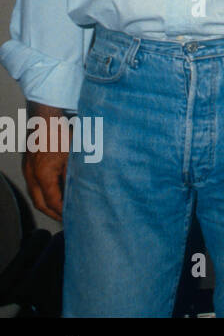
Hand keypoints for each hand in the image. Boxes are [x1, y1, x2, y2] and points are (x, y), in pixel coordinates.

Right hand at [22, 102, 69, 220]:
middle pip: (40, 203)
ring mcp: (27, 169)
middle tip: (67, 219)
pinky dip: (44, 192)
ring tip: (62, 208)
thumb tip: (83, 190)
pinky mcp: (28, 164)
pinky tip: (56, 191)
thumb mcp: (74, 155)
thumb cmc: (61, 133)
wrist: (45, 116)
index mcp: (43, 175)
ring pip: (36, 194)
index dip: (63, 212)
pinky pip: (34, 184)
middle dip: (53, 213)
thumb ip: (76, 174)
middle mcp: (31, 175)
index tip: (73, 218)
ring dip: (48, 203)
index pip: (53, 202)